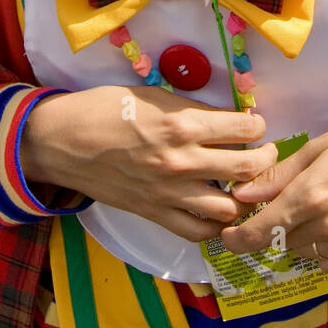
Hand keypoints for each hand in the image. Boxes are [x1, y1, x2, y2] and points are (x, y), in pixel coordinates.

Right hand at [22, 86, 279, 241]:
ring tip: (244, 186)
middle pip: (248, 169)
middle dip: (266, 159)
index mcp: (181, 125)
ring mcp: (169, 193)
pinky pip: (198, 231)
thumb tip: (225, 118)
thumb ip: (190, 109)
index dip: (258, 126)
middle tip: (263, 154)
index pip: (244, 129)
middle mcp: (181, 161)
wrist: (62, 142)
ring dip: (245, 196)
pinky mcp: (154, 214)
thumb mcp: (152, 95)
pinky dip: (216, 225)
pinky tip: (219, 211)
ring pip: (230, 207)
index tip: (255, 126)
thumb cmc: (104, 109)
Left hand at [220, 109, 327, 270]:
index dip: (238, 239)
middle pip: (282, 241)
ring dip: (302, 236)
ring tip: (321, 207)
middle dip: (277, 225)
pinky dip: (326, 248)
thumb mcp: (317, 149)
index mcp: (311, 196)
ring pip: (306, 252)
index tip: (228, 236)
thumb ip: (277, 177)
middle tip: (290, 202)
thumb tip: (241, 193)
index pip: (260, 232)